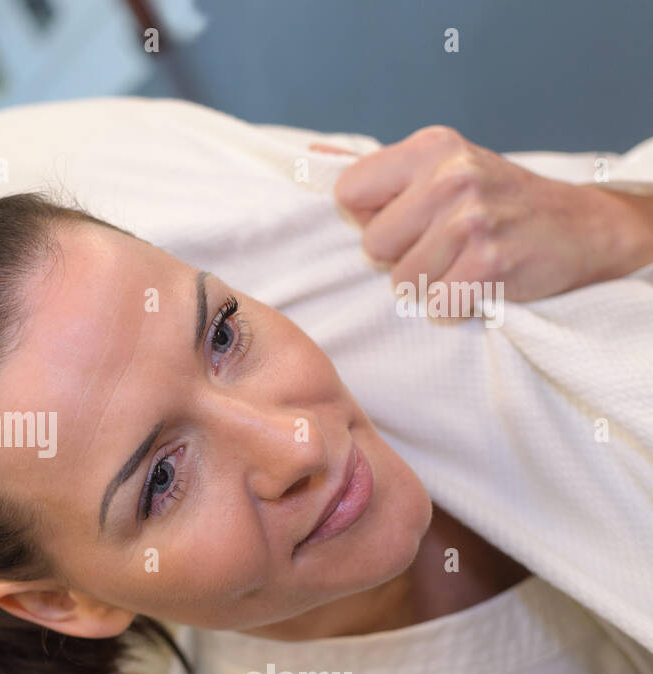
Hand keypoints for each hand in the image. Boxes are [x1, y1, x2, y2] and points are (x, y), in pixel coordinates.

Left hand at [312, 127, 652, 313]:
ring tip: (464, 261)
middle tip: (443, 244)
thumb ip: (387, 176)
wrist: (580, 226)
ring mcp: (471, 218)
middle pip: (372, 245)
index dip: (369, 219)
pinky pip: (436, 304)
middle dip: (400, 256)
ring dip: (430, 283)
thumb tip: (314, 164)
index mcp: (431, 147)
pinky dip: (454, 304)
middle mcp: (450, 175)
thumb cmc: (498, 203)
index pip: (348, 193)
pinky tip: (480, 280)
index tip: (405, 220)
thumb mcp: (445, 169)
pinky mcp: (489, 261)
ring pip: (401, 281)